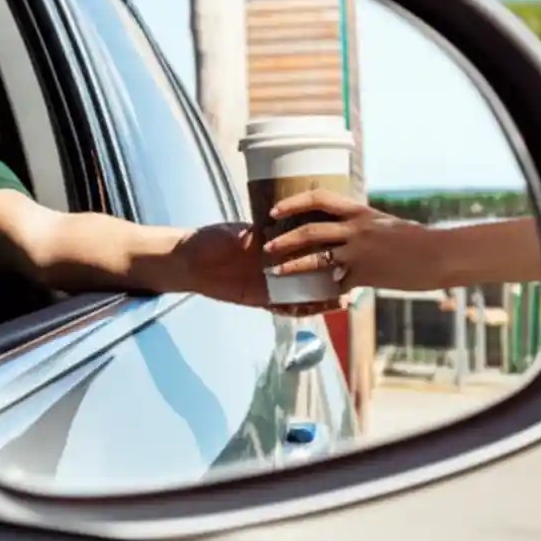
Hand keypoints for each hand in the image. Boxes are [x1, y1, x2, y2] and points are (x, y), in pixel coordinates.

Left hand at [173, 222, 345, 316]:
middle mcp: (276, 263)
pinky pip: (285, 307)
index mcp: (273, 243)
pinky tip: (317, 310)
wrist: (188, 260)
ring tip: (342, 299)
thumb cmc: (210, 239)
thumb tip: (267, 230)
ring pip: (302, 292)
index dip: (325, 246)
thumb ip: (252, 236)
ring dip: (321, 296)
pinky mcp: (260, 299)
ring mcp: (270, 283)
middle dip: (331, 274)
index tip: (346, 246)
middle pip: (310, 270)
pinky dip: (300, 309)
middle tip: (352, 277)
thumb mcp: (234, 234)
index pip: (305, 243)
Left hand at [263, 190, 443, 291]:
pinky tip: (310, 298)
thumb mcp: (385, 224)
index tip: (274, 209)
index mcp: (360, 212)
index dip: (293, 202)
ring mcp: (359, 253)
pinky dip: (323, 292)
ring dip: (292, 266)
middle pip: (309, 230)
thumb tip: (346, 227)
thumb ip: (362, 225)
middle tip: (266, 246)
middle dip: (284, 239)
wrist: (440, 255)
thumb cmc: (416, 239)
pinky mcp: (365, 276)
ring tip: (276, 272)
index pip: (319, 198)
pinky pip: (337, 285)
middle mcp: (355, 230)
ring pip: (316, 259)